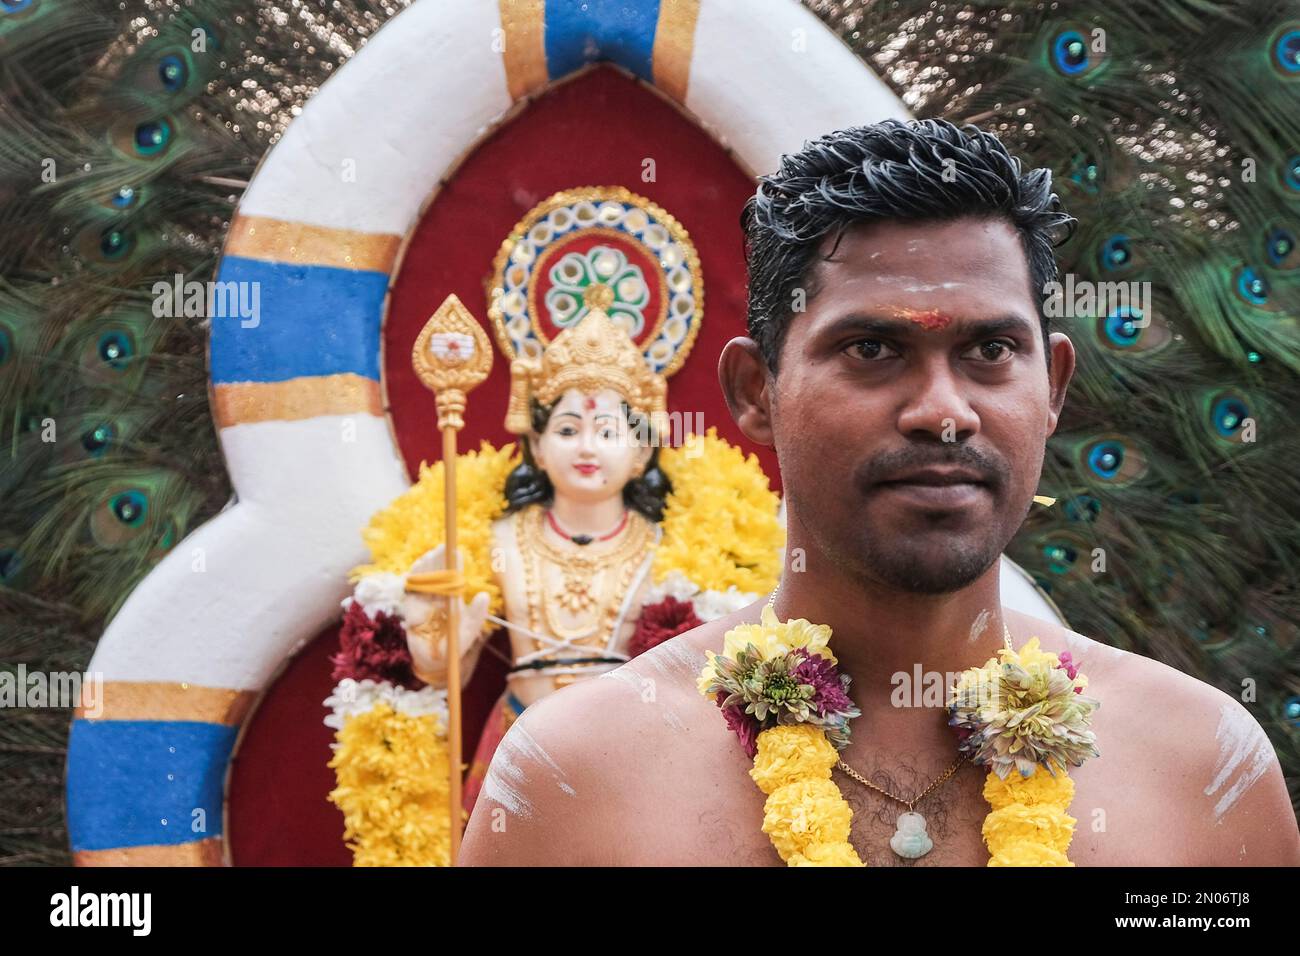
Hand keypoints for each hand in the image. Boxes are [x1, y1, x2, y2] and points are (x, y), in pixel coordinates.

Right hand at [402, 545, 489, 683]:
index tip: (456, 552)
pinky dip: (412, 580)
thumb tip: (485, 596)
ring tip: (429, 557)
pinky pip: (410, 590)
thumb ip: (476, 615)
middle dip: (439, 559)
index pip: (454, 576)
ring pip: (424, 578)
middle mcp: (439, 595)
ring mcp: (424, 600)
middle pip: (437, 572)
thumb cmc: (454, 645)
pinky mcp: (411, 607)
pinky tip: (413, 572)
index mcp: (454, 597)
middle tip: (442, 548)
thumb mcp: (468, 631)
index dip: (454, 563)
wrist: (434, 661)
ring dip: (425, 566)